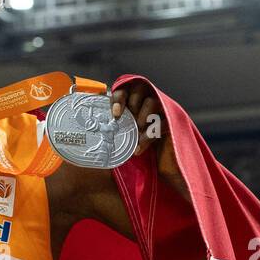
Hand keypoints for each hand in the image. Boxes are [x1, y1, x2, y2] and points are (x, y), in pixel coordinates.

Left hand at [111, 79, 186, 199]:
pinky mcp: (171, 123)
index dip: (119, 97)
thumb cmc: (135, 154)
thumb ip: (110, 134)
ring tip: (136, 133)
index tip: (116, 114)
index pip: (124, 89)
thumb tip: (87, 137)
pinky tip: (139, 148)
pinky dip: (148, 135)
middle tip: (128, 121)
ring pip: (151, 101)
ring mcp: (161, 111)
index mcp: (132, 104)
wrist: (160, 171)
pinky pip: (161, 122)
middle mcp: (147, 103)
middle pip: (139, 88)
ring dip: (141, 117)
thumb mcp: (120, 142)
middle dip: (131, 104)